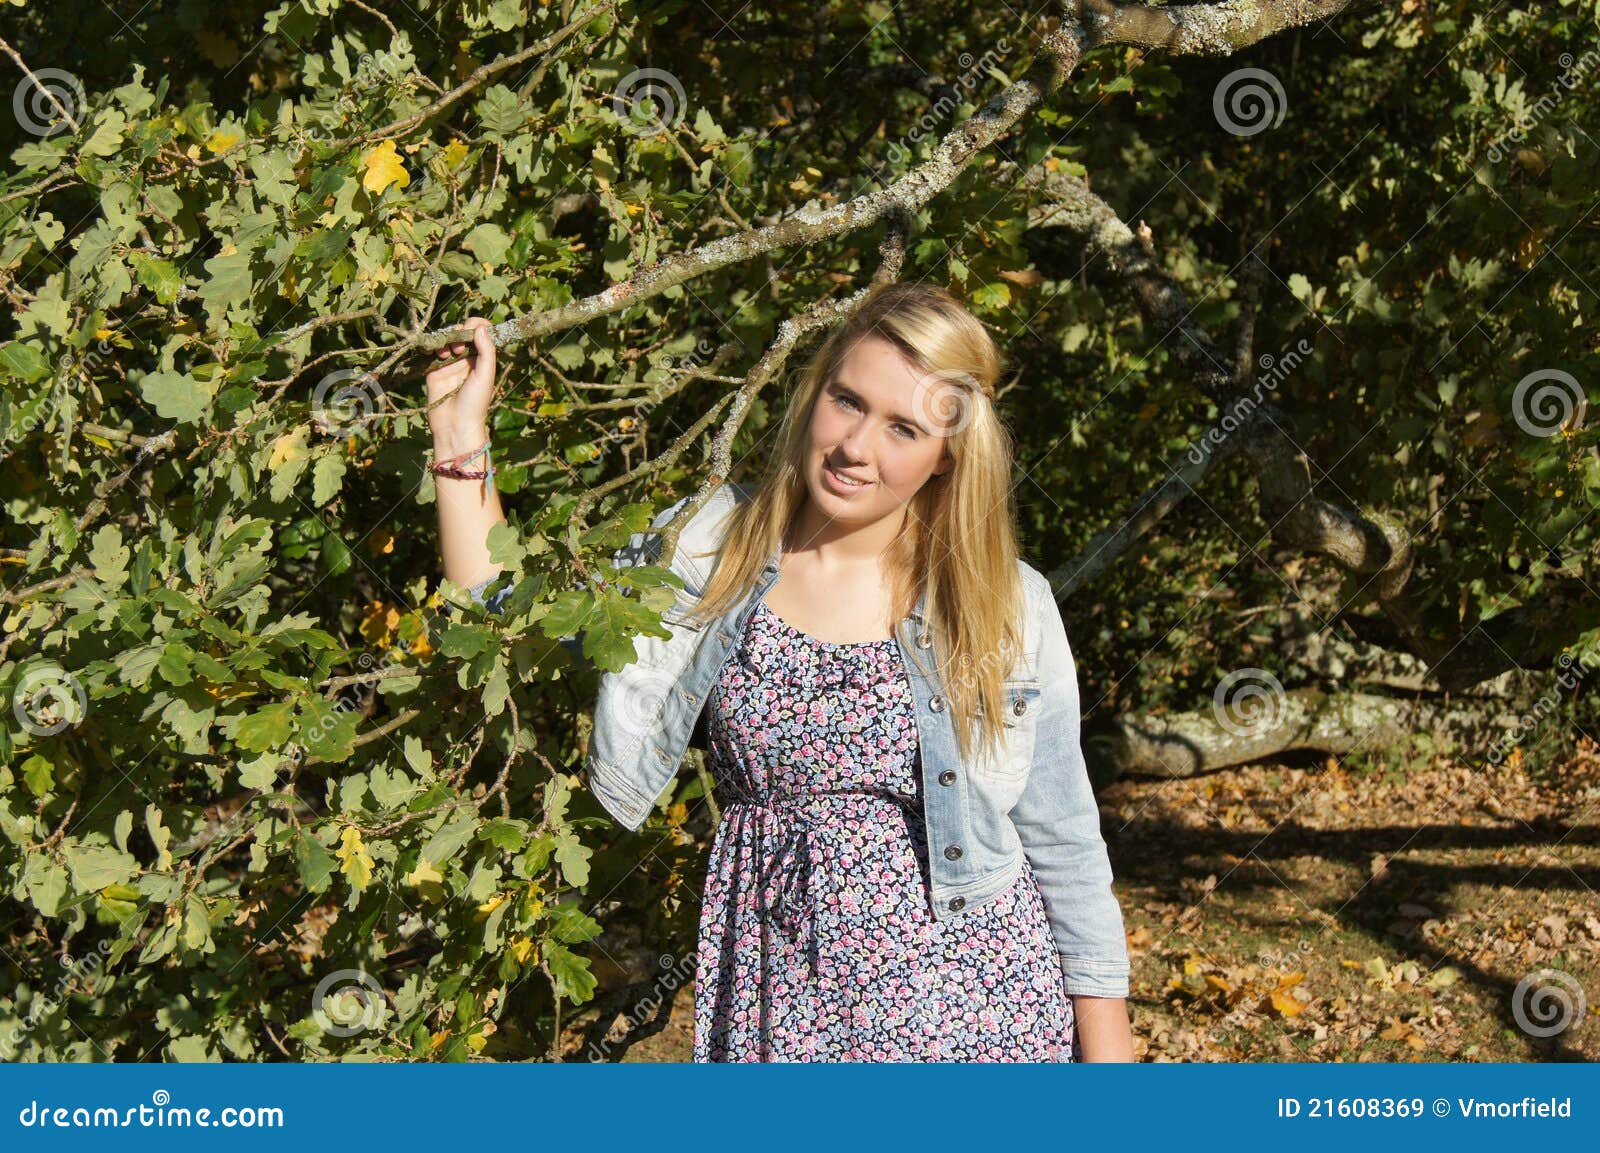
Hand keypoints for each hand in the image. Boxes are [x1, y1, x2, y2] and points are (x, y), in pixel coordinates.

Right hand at [426, 315, 495, 453]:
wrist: (455, 425)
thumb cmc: (475, 403)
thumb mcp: (486, 375)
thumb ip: (486, 351)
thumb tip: (481, 327)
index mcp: (482, 359)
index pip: (481, 333)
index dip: (477, 326)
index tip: (473, 328)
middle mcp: (466, 359)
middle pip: (461, 332)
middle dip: (459, 332)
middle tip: (459, 346)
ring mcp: (449, 363)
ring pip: (446, 339)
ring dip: (446, 339)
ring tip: (448, 353)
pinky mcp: (434, 370)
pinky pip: (431, 351)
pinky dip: (432, 346)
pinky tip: (434, 351)